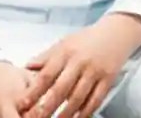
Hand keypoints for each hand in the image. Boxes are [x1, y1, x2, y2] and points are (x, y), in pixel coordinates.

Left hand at [21, 13, 140, 117]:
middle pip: (61, 89)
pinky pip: (95, 100)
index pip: (47, 74)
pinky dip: (85, 112)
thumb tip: (26, 66)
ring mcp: (95, 72)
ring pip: (78, 98)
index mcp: (66, 52)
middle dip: (47, 107)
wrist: (117, 32)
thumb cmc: (87, 39)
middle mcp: (80, 62)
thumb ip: (46, 56)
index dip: (34, 91)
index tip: (23, 104)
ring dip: (65, 114)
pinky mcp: (108, 80)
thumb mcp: (64, 42)